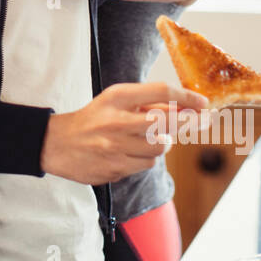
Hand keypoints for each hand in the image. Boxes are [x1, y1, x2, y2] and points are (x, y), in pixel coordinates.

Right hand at [40, 82, 208, 184]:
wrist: (57, 144)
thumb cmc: (93, 119)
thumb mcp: (115, 102)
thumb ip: (148, 104)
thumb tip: (185, 109)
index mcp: (117, 98)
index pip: (160, 92)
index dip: (186, 97)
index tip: (203, 102)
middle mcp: (117, 121)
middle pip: (166, 122)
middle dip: (189, 122)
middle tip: (202, 121)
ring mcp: (116, 147)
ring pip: (160, 148)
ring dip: (162, 143)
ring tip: (149, 139)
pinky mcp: (115, 168)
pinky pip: (146, 165)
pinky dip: (146, 159)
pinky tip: (132, 153)